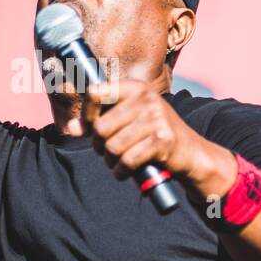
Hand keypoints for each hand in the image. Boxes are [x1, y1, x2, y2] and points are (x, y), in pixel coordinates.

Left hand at [71, 78, 208, 181]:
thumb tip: (71, 128)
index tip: (91, 128)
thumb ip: (99, 121)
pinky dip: (121, 171)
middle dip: (98, 146)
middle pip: (100, 127)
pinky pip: (127, 160)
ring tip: (116, 163)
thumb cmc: (152, 134)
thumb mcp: (127, 121)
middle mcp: (146, 99)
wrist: (189, 152)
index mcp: (135, 88)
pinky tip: (124, 172)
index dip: (87, 114)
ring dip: (110, 161)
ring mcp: (156, 118)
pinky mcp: (162, 140)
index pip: (96, 93)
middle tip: (106, 152)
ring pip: (112, 147)